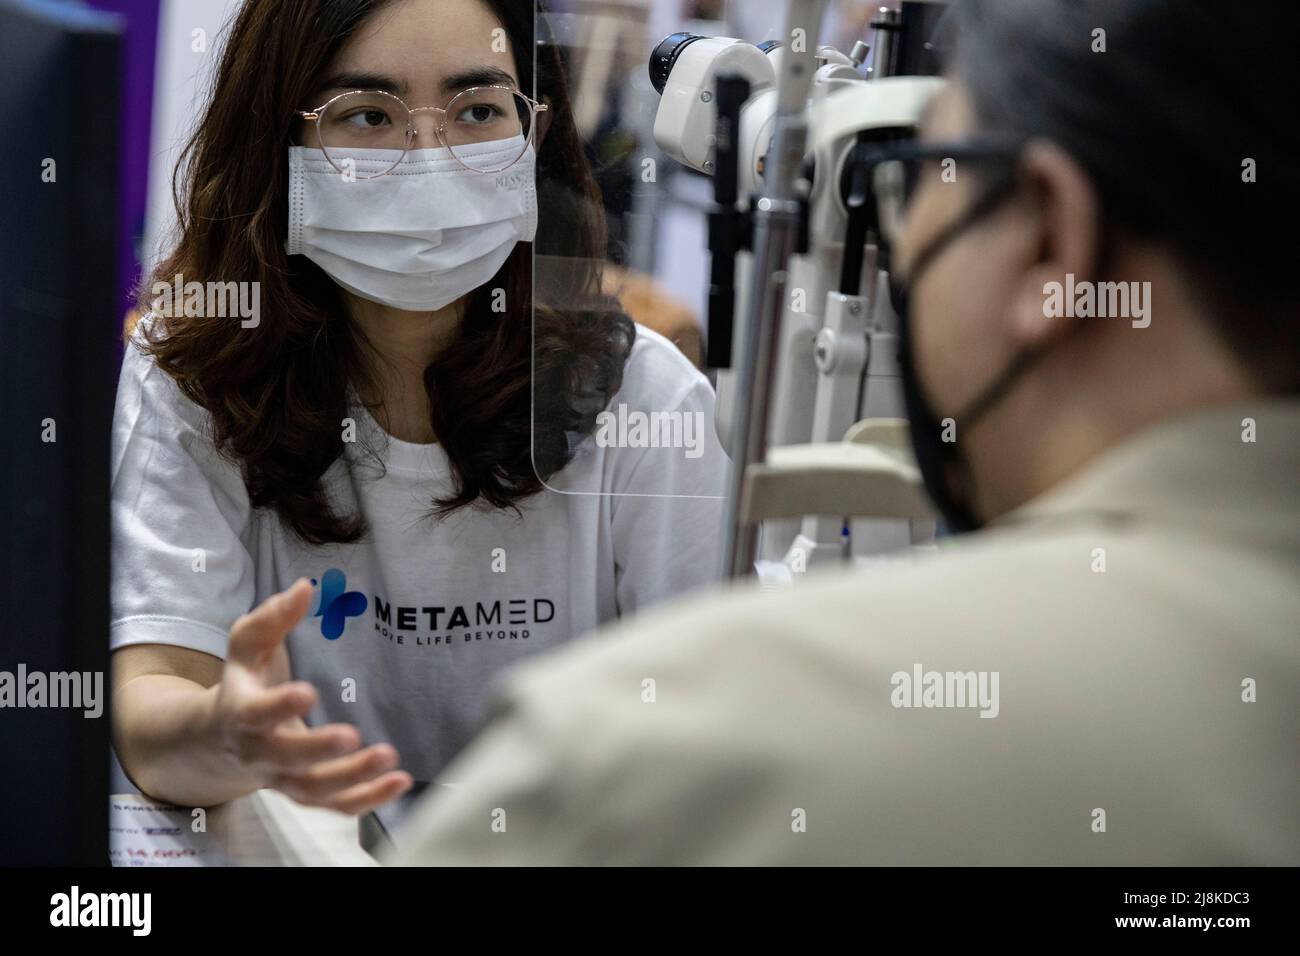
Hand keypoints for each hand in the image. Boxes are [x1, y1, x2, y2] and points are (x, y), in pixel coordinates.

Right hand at [212, 578, 412, 813]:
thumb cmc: (243, 682)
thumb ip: (272, 618)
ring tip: (390, 758)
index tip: (308, 691)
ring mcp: (284, 778)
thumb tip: (303, 588)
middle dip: (318, 750)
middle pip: (286, 760)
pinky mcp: (307, 791)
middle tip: (353, 736)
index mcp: (242, 713)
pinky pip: (335, 805)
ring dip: (352, 779)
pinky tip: (399, 782)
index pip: (255, 714)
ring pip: (314, 789)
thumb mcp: (246, 647)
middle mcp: (260, 752)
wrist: (220, 741)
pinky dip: (367, 800)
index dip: (279, 705)